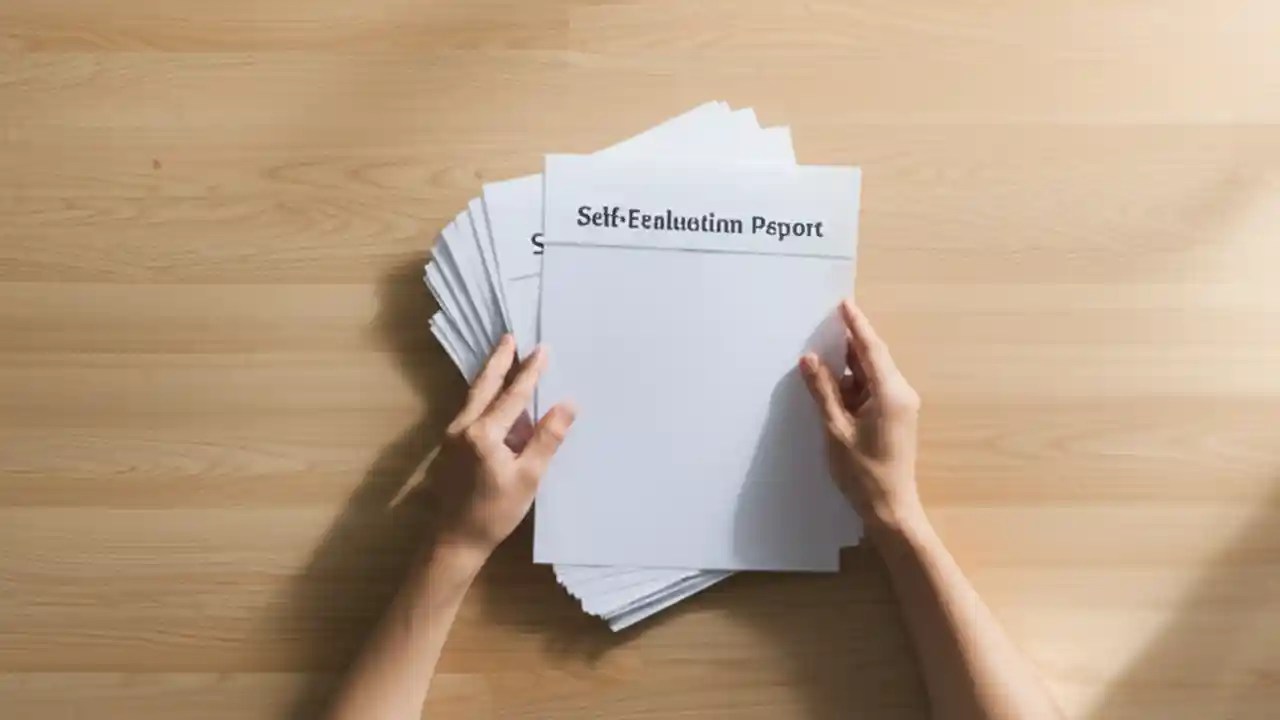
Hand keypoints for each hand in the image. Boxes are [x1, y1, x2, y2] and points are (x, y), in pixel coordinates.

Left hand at [430, 335, 575, 559]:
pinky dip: (483, 396)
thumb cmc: (495, 512)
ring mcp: (452, 436)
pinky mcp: (450, 446)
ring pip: (473, 397)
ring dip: (489, 375)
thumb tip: (567, 405)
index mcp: (484, 433)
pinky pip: (469, 410)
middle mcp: (463, 427)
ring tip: (502, 356)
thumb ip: (546, 438)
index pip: (512, 395)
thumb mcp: (528, 477)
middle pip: (484, 386)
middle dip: (499, 361)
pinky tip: (491, 395)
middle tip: (509, 336)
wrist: (454, 540)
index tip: (542, 349)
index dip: (529, 372)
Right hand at [799, 300, 923, 532]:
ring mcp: (900, 406)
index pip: (871, 349)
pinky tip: (831, 386)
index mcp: (890, 393)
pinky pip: (871, 390)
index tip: (843, 304)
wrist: (890, 509)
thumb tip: (809, 359)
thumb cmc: (862, 473)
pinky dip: (852, 386)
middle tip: (823, 326)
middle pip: (872, 359)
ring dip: (847, 368)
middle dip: (848, 344)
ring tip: (818, 358)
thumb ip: (823, 391)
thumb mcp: (836, 430)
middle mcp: (900, 393)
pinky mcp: (894, 417)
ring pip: (870, 375)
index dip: (856, 325)